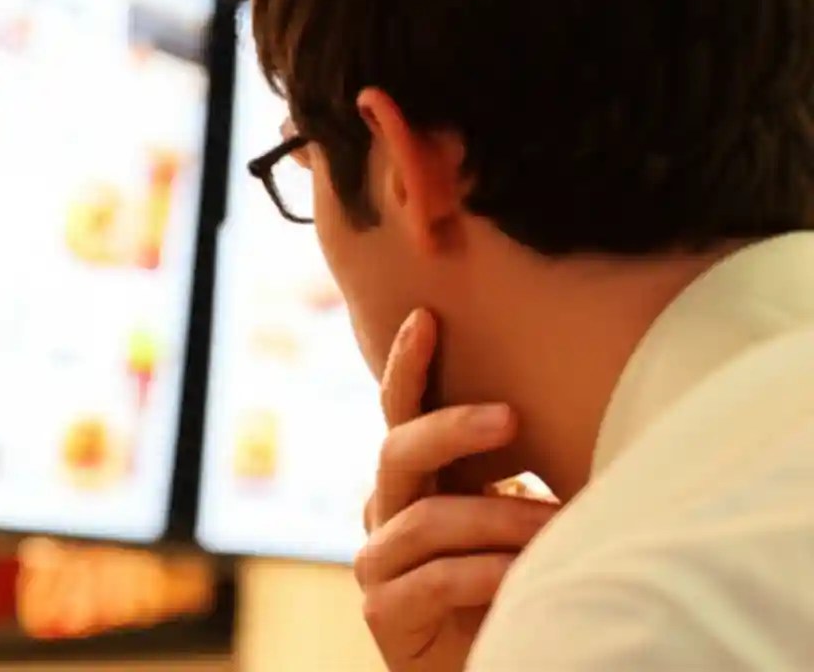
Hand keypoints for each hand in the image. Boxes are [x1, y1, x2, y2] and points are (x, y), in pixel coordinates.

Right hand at [355, 309, 558, 671]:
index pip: (401, 411)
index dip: (408, 365)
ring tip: (559, 527)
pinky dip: (487, 573)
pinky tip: (524, 576)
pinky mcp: (385, 611)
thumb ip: (516, 475)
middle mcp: (387, 510)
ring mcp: (378, 562)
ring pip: (429, 518)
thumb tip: (576, 411)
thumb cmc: (510, 581)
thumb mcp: (515, 518)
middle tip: (509, 416)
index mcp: (415, 479)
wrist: (493, 660)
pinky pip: (436, 579)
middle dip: (450, 428)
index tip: (428, 317)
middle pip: (398, 450)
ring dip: (500, 519)